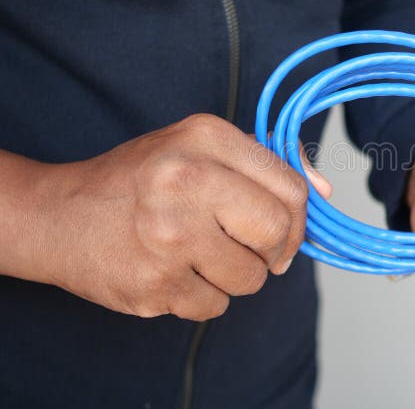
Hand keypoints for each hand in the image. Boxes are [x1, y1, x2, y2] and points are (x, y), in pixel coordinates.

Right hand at [26, 114, 329, 320]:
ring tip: (200, 254)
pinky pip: (216, 307)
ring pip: (252, 279)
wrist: (59, 215)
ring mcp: (168, 236)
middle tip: (250, 248)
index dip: (297, 218)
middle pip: (276, 234)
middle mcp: (186, 182)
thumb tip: (325, 192)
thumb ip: (266, 162)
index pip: (291, 188)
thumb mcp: (199, 148)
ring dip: (236, 276)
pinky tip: (174, 271)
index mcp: (204, 139)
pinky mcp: (154, 284)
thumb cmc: (140, 179)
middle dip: (274, 251)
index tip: (283, 229)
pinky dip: (204, 297)